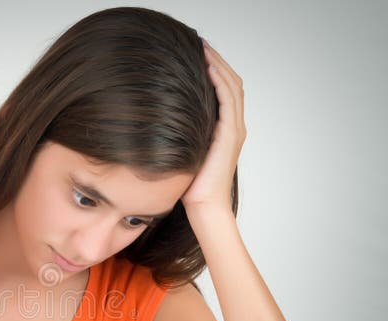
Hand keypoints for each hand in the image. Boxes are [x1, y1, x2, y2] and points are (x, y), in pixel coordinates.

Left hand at [181, 40, 245, 212]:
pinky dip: (219, 82)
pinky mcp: (230, 136)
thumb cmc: (190, 187)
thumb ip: (181, 136)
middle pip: (231, 81)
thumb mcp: (184, 154)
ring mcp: (234, 130)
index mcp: (225, 129)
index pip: (224, 89)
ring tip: (203, 48)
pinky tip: (207, 68)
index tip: (196, 53)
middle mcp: (234, 126)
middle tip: (200, 42)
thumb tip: (159, 123)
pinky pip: (228, 101)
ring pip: (232, 86)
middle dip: (216, 60)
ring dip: (218, 64)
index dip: (214, 69)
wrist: (203, 207)